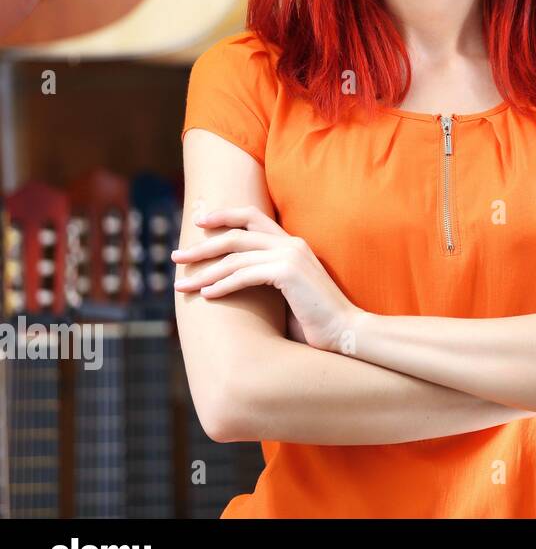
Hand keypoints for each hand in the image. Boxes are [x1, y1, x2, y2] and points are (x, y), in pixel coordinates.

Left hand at [171, 205, 359, 352]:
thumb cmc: (316, 319)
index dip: (223, 216)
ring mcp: (291, 255)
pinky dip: (221, 285)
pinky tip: (205, 295)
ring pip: (235, 256)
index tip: (198, 223)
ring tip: (181, 285)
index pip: (253, 216)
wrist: (346, 332)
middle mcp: (292, 243)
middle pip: (236, 233)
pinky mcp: (288, 273)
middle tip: (175, 257)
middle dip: (202, 245)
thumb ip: (266, 278)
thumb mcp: (288, 291)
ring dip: (203, 271)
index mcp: (293, 243)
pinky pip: (244, 275)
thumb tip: (233, 281)